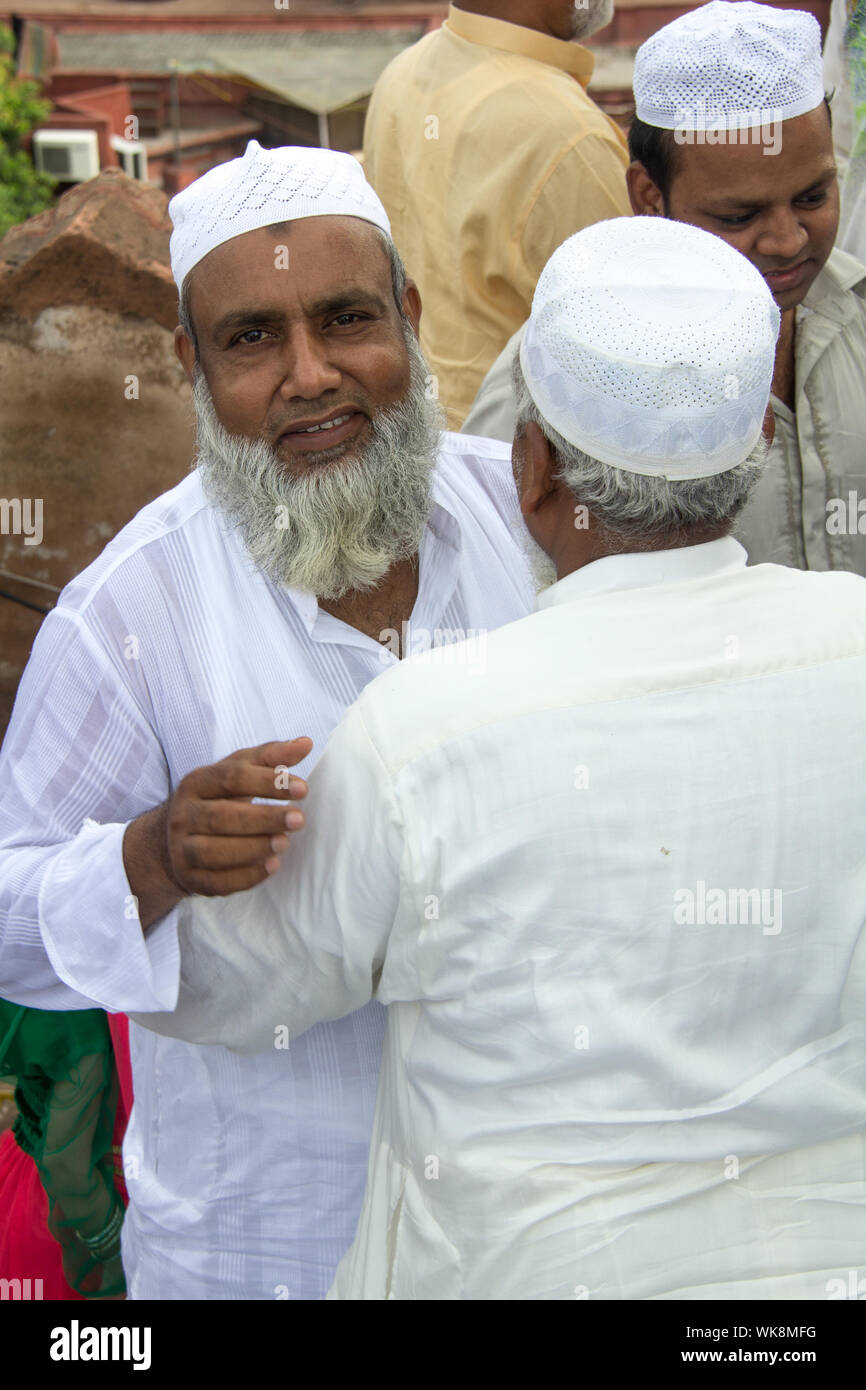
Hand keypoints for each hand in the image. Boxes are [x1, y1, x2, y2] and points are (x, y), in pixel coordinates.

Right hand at [165, 737, 311, 895]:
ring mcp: (182, 849)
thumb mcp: (237, 772)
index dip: (268, 782)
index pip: (231, 778)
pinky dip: (247, 876)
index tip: (302, 788)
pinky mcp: (189, 878)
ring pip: (215, 852)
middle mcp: (184, 815)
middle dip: (264, 818)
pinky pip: (217, 882)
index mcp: (196, 782)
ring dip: (254, 848)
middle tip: (298, 819)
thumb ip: (270, 757)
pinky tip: (272, 866)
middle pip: (222, 816)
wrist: (173, 840)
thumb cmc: (217, 799)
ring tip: (285, 843)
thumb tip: (306, 742)